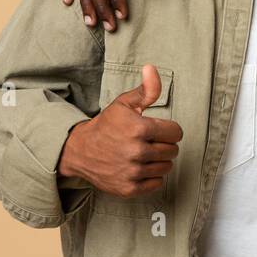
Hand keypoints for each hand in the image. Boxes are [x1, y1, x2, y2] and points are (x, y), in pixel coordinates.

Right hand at [57, 65, 182, 198]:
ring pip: (166, 167)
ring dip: (159, 161)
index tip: (157, 129)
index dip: (169, 129)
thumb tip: (151, 68)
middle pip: (173, 150)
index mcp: (139, 129)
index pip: (176, 132)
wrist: (80, 151)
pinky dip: (152, 177)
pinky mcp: (128, 188)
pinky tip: (139, 167)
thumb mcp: (124, 103)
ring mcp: (132, 172)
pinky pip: (157, 184)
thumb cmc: (106, 125)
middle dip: (164, 144)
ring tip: (143, 154)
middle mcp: (137, 152)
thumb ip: (146, 89)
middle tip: (148, 142)